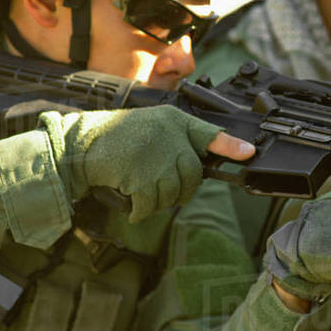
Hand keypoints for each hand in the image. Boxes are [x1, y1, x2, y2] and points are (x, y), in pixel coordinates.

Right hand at [44, 107, 253, 222]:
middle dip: (180, 189)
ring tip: (139, 186)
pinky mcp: (142, 178)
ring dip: (156, 200)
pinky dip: (140, 210)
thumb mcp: (152, 126)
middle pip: (192, 176)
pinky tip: (131, 202)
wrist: (82, 144)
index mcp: (174, 121)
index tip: (248, 153)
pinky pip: (151, 205)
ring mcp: (157, 157)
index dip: (230, 145)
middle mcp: (170, 136)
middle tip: (160, 186)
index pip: (209, 133)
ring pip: (173, 194)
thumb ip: (176, 140)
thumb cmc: (116, 137)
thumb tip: (197, 166)